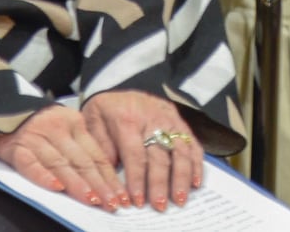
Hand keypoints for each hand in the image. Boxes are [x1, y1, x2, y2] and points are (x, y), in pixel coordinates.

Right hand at [0, 105, 126, 211]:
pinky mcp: (17, 148)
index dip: (109, 177)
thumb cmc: (40, 125)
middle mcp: (57, 129)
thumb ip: (82, 149)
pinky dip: (44, 177)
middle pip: (82, 161)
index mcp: (74, 124)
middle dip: (99, 185)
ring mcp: (36, 138)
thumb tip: (105, 181)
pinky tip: (56, 188)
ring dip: (77, 184)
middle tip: (111, 203)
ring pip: (60, 164)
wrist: (3, 110)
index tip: (120, 195)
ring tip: (91, 200)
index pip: (96, 155)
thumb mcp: (66, 129)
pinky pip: (31, 165)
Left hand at [81, 90, 203, 210]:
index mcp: (127, 120)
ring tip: (180, 199)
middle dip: (160, 184)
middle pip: (160, 156)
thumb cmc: (105, 109)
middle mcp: (152, 119)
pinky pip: (192, 143)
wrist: (119, 83)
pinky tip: (196, 182)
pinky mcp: (180, 120)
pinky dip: (196, 163)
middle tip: (160, 206)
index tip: (138, 201)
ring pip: (180, 150)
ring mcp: (169, 119)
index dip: (137, 180)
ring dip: (182, 177)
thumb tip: (113, 176)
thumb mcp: (93, 122)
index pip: (135, 155)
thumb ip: (102, 148)